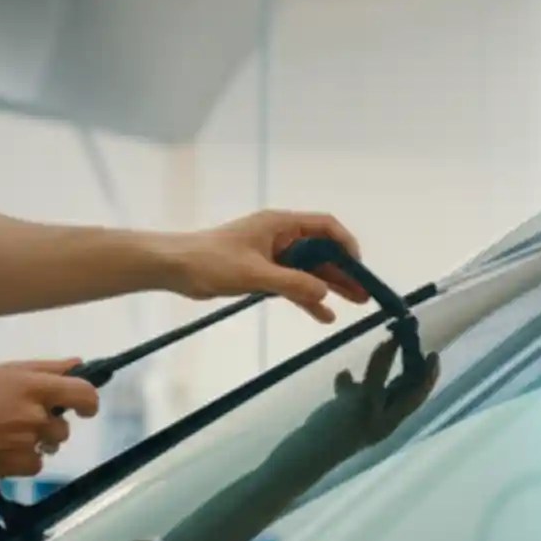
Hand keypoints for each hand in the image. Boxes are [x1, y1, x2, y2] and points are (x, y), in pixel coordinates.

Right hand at [0, 358, 98, 477]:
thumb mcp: (6, 371)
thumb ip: (47, 368)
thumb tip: (79, 364)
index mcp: (35, 386)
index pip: (84, 394)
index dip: (89, 402)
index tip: (85, 408)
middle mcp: (35, 414)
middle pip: (64, 427)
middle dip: (50, 425)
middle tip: (21, 420)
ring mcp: (27, 441)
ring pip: (51, 446)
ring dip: (37, 442)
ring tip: (6, 433)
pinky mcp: (17, 465)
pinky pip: (36, 465)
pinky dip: (23, 460)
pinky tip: (1, 449)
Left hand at [172, 210, 369, 322]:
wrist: (175, 268)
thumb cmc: (212, 261)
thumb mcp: (255, 274)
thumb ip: (292, 283)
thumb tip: (325, 294)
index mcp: (280, 224)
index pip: (325, 227)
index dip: (346, 244)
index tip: (358, 267)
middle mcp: (281, 236)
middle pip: (321, 251)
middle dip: (344, 271)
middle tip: (364, 293)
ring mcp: (272, 255)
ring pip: (309, 270)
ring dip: (330, 286)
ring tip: (355, 304)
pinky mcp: (262, 272)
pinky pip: (292, 283)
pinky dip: (307, 297)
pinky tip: (323, 315)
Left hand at [283, 340, 439, 469]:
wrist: (308, 453)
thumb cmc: (322, 437)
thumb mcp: (341, 411)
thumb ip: (348, 392)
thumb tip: (346, 373)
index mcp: (385, 426)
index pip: (410, 403)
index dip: (422, 385)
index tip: (428, 367)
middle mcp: (387, 423)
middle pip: (416, 397)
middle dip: (428, 376)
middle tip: (433, 356)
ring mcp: (377, 414)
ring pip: (402, 385)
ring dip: (406, 361)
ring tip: (404, 338)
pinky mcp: (363, 404)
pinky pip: (378, 376)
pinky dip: (384, 357)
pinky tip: (385, 343)